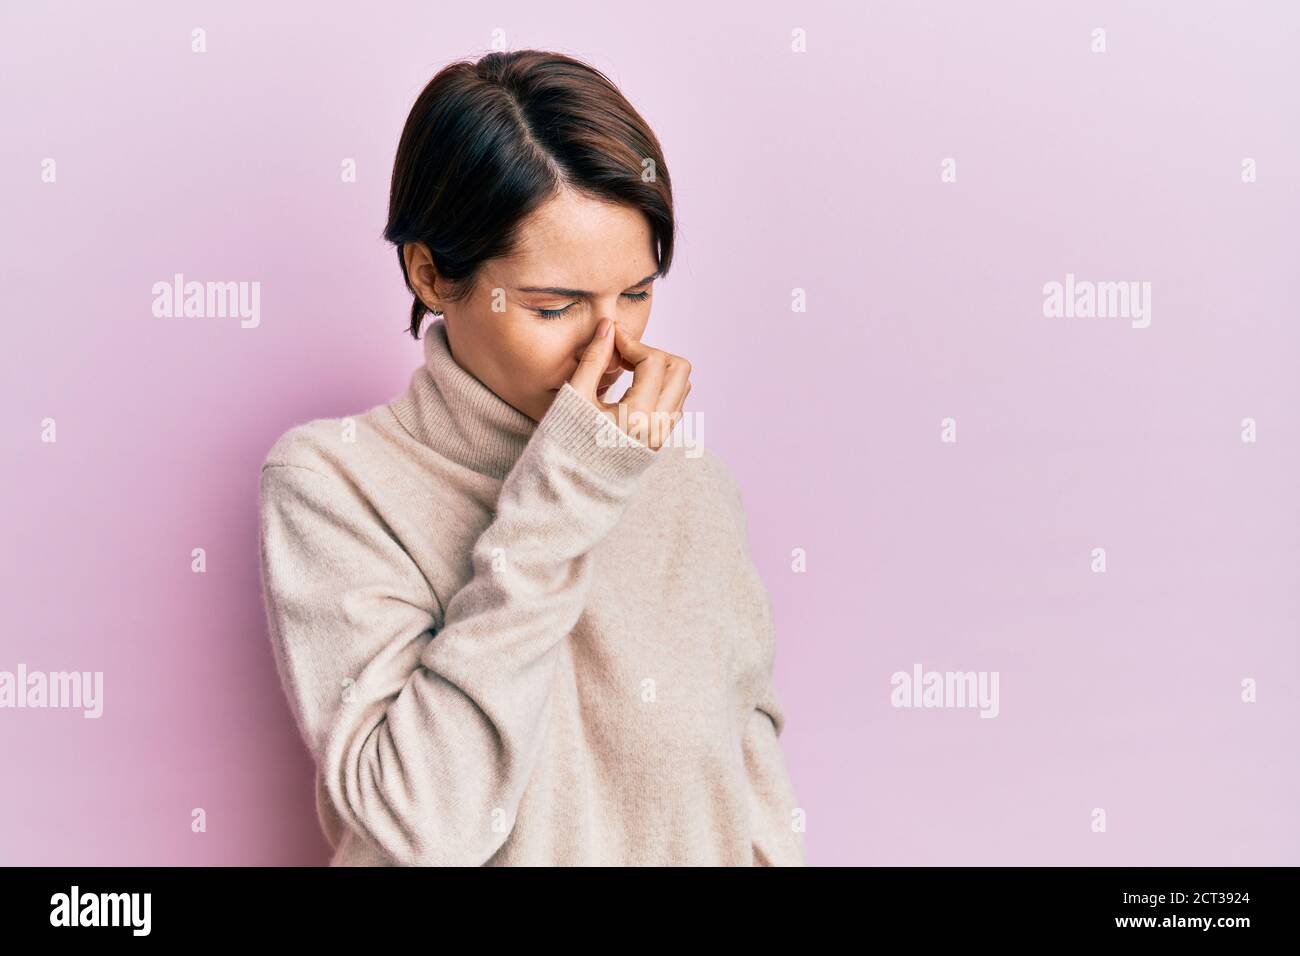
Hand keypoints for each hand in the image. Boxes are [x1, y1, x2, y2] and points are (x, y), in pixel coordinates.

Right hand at [568, 318, 690, 450]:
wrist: (571, 485)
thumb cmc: (567, 443)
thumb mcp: (576, 397)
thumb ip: (594, 359)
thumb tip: (608, 327)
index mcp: (639, 416)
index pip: (653, 361)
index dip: (632, 342)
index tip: (612, 337)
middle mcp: (658, 425)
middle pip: (680, 369)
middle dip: (652, 353)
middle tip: (624, 353)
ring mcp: (662, 433)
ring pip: (681, 385)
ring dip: (659, 368)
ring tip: (627, 368)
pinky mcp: (659, 438)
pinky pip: (674, 401)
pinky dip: (660, 385)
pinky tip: (632, 385)